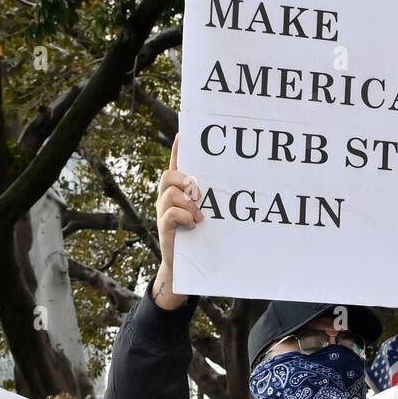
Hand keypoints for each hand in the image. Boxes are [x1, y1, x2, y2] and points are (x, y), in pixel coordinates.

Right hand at [153, 134, 202, 309]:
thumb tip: (234, 187)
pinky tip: (193, 225)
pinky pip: (170, 213)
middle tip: (199, 194)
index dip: (178, 150)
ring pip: (170, 193)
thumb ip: (211, 201)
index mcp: (177, 192)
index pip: (175, 166)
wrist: (184, 265)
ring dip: (188, 203)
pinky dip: (184, 217)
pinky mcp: (163, 227)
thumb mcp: (204, 215)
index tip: (184, 133)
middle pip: (169, 175)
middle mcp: (167, 199)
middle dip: (185, 180)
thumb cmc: (198, 237)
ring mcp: (163, 212)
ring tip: (200, 217)